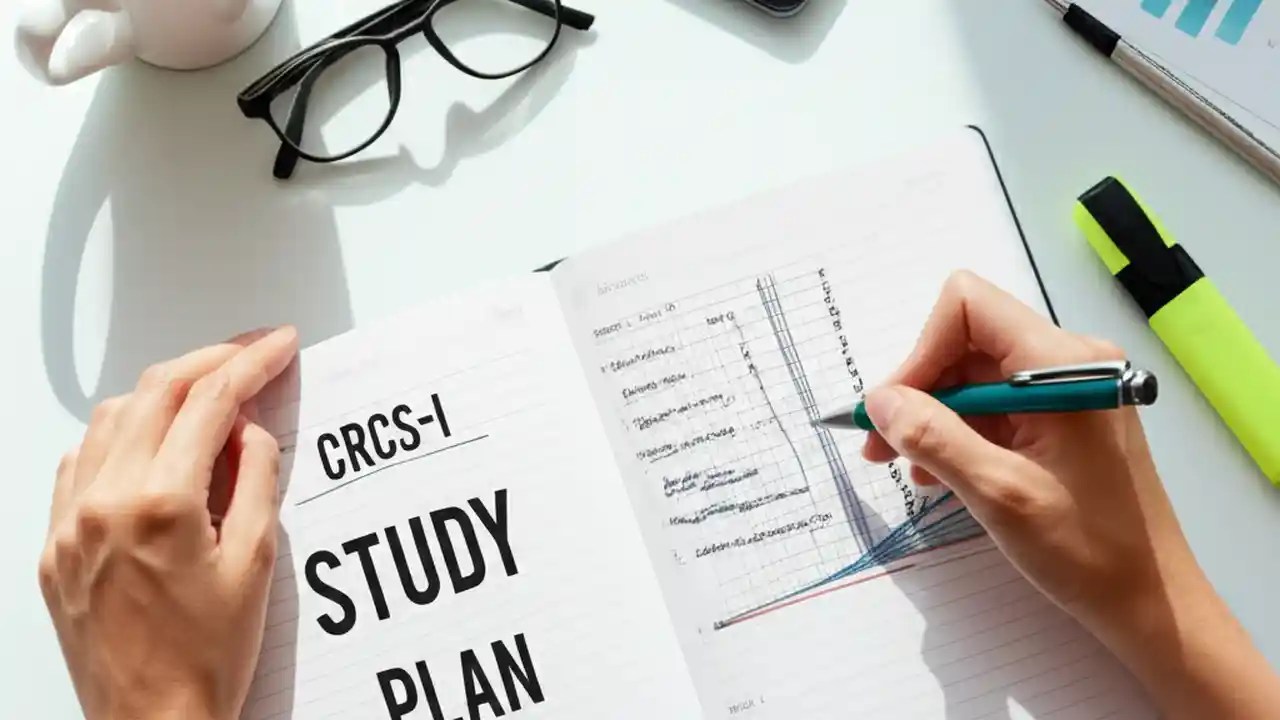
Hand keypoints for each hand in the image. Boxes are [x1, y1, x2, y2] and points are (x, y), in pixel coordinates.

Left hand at [39, 326, 298, 719]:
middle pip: (156, 392)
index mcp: (159, 506)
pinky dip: (120, 436)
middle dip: (209, 360)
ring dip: (164, 394)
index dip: (250, 363)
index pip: (209, 402)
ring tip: (209, 400)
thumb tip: (247, 429)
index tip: (278, 346)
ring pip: (112, 417)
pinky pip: (79, 461)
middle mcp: (103, 503)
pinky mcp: (53, 546)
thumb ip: (256, 479)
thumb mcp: (256, 562)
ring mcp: (69, 523)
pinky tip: (153, 447)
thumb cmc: (206, 659)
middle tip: (251, 353)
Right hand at [862, 272, 1279, 717]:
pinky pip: (997, 405)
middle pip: (967, 341)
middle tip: (880, 446)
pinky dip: (960, 432)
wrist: (1151, 601)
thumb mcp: (999, 493)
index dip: (921, 352)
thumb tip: (880, 400)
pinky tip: (940, 473)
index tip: (894, 411)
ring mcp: (1069, 389)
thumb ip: (934, 438)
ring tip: (907, 467)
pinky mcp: (1065, 418)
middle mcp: (1069, 361)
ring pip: (975, 376)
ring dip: (933, 416)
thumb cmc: (1087, 550)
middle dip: (919, 389)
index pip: (968, 307)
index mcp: (1063, 363)